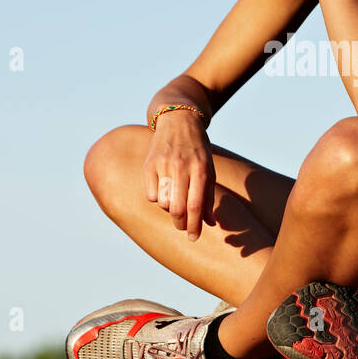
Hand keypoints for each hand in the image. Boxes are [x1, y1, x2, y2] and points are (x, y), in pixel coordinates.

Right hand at [143, 112, 216, 240]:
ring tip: (175, 203)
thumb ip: (208, 196)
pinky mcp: (148, 163)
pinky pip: (151, 194)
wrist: (179, 120)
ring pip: (162, 203)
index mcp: (200, 168)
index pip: (196, 205)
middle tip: (183, 227)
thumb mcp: (209, 169)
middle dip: (181, 223)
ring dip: (169, 210)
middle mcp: (181, 166)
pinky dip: (158, 199)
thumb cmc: (198, 149)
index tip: (194, 238)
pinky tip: (164, 190)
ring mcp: (163, 164)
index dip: (195, 225)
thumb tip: (209, 223)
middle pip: (177, 208)